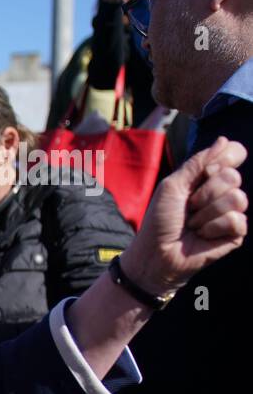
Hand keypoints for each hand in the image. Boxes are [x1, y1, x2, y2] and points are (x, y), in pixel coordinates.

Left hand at [121, 136, 247, 296]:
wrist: (156, 253)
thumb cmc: (159, 220)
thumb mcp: (173, 185)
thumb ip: (198, 163)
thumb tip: (224, 140)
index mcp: (208, 177)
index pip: (233, 154)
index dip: (224, 159)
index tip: (206, 172)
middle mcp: (223, 192)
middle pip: (233, 176)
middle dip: (205, 193)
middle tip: (189, 207)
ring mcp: (231, 212)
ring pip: (237, 198)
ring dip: (206, 213)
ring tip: (193, 224)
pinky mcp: (236, 233)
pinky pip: (236, 220)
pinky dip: (213, 228)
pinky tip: (203, 235)